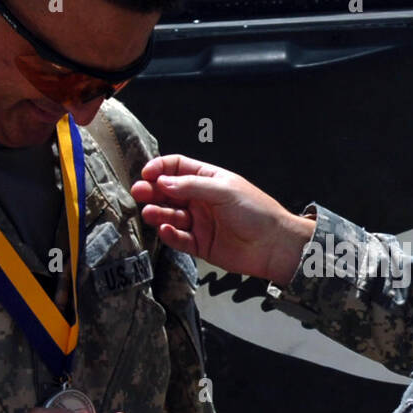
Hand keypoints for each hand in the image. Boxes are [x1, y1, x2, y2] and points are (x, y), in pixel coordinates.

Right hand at [132, 154, 315, 284]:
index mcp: (208, 179)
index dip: (160, 169)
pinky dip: (169, 234)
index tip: (147, 174)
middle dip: (152, 191)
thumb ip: (192, 186)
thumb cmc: (256, 211)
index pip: (177, 168)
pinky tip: (165, 229)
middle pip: (169, 192)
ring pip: (171, 215)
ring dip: (158, 213)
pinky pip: (179, 239)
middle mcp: (201, 199)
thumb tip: (162, 181)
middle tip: (139, 193)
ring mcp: (200, 222)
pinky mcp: (200, 244)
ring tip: (150, 213)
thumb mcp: (224, 190)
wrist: (274, 244)